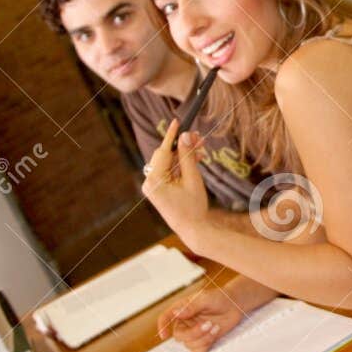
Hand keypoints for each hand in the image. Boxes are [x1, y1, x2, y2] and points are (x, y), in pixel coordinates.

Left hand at [141, 121, 209, 243]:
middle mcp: (149, 182)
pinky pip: (169, 171)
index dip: (171, 135)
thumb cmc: (193, 207)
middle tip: (199, 137)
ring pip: (169, 162)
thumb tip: (185, 135)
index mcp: (154, 181)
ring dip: (184, 156)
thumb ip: (187, 156)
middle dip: (182, 146)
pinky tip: (196, 160)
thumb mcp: (193, 179)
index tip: (177, 121)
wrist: (192, 229)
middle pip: (165, 156)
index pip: (163, 152)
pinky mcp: (158, 188)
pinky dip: (181, 165)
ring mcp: (153, 186)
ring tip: (202, 149)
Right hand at [157, 276, 277, 351]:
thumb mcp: (205, 299)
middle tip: (208, 324)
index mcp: (181, 309)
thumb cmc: (218, 298)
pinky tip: (215, 333)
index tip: (164, 335)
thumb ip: (191, 307)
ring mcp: (193, 332)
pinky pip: (198, 351)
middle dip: (194, 333)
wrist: (234, 305)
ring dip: (203, 339)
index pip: (166, 317)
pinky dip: (206, 345)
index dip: (162, 326)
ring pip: (189, 345)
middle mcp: (185, 322)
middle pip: (179, 336)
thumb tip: (175, 313)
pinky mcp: (203, 340)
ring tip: (214, 327)